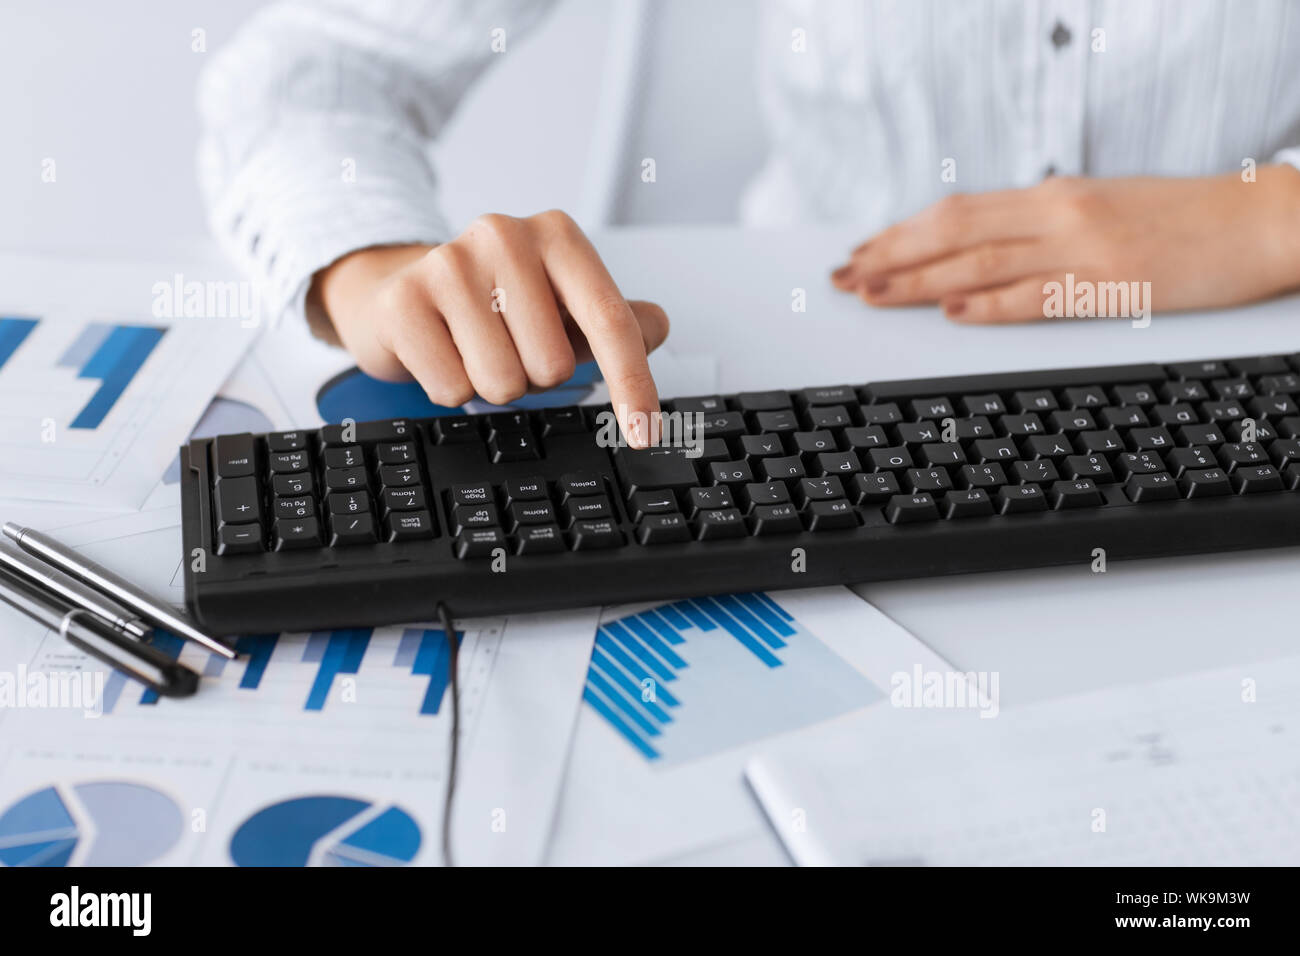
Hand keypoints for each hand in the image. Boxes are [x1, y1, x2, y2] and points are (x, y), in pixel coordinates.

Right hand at [309, 210, 668, 445]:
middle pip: (554, 366)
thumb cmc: (492, 305)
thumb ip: (617, 321)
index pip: (610, 321)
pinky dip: (451, 389)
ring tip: (474, 350)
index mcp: (556, 235)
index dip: (633, 384)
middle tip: (510, 348)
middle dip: (535, 376)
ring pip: (502, 383)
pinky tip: (441, 353)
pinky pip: (452, 389)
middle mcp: (504, 235)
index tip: (646, 432)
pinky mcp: (403, 301)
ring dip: (493, 385)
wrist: (398, 293)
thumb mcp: (562, 308)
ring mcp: (448, 263)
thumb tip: (655, 327)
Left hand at [831, 166, 1299, 322]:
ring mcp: (1081, 249)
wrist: (1257, 222)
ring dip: (918, 282)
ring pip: (978, 264)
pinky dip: (988, 306)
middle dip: (890, 256)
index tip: (862, 251)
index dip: (901, 233)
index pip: (957, 212)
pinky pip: (1034, 296)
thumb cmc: (1180, 219)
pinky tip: (950, 314)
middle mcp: (1057, 216)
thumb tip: (986, 249)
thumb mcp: (1099, 210)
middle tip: (844, 277)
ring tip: (871, 294)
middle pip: (952, 233)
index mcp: (1053, 196)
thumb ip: (1041, 227)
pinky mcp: (1109, 285)